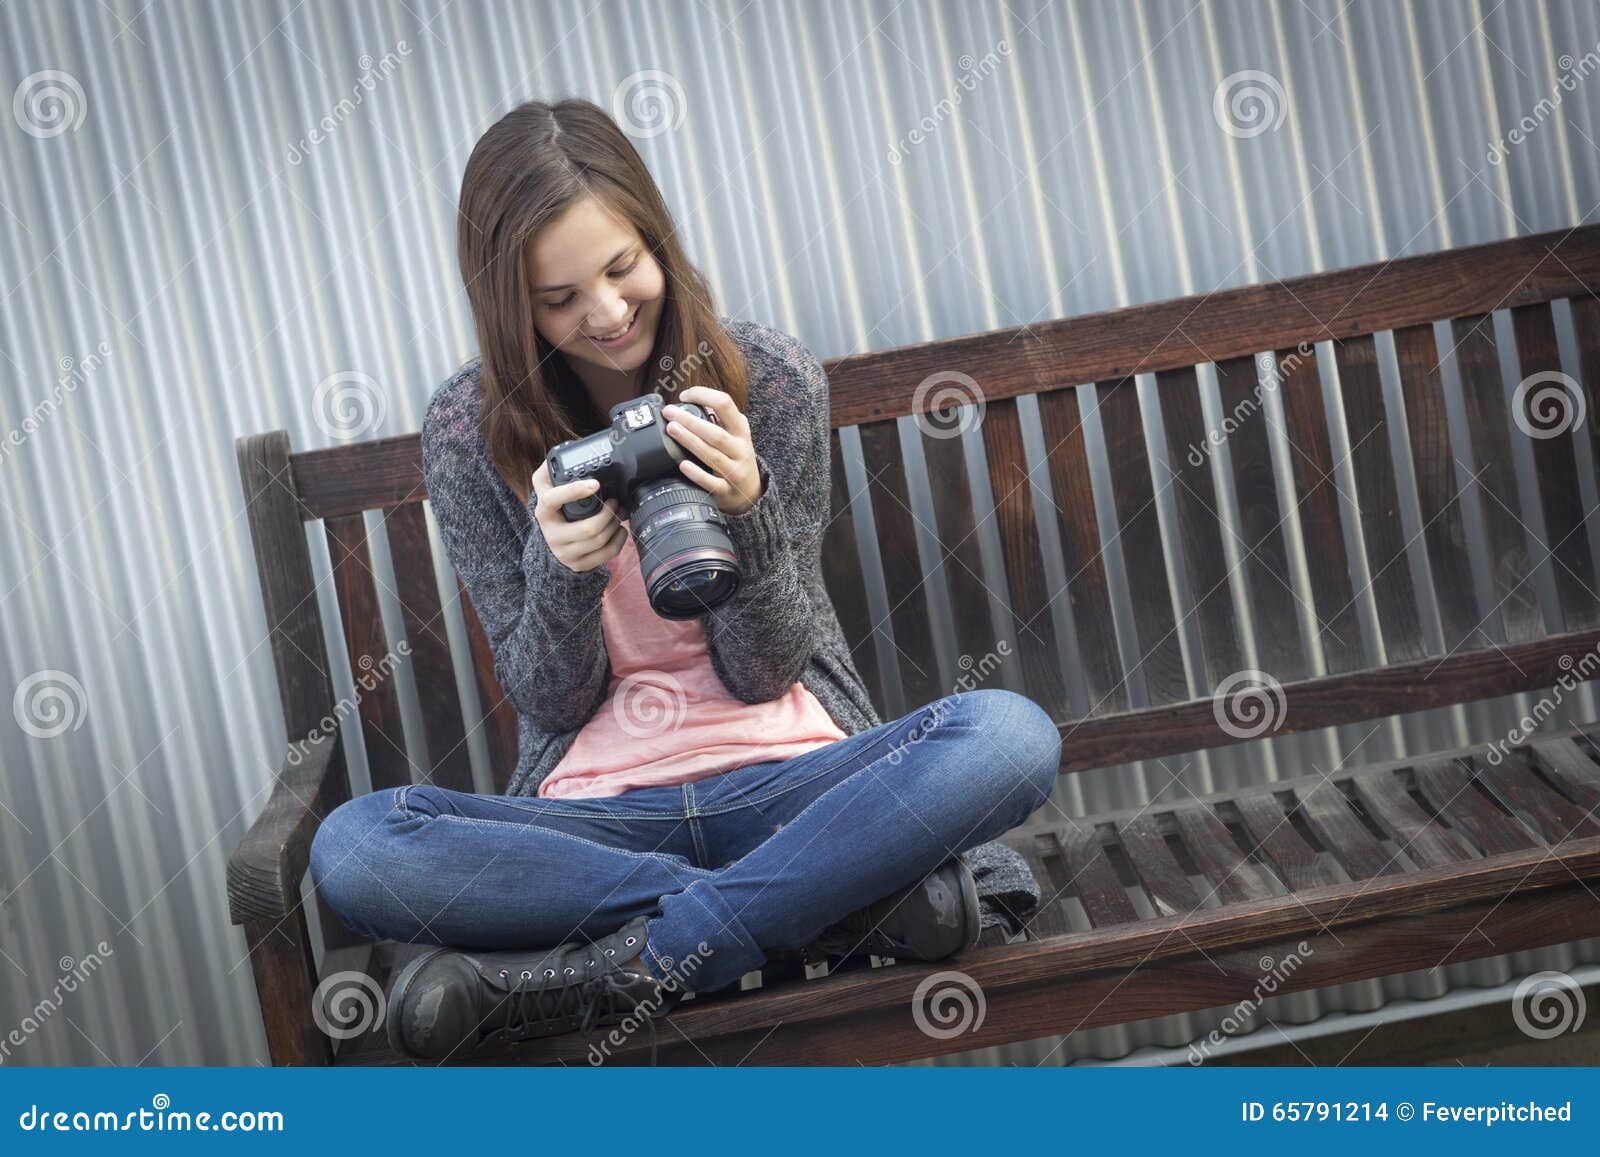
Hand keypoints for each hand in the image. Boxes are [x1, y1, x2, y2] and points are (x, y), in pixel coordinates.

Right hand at [530, 460, 627, 573]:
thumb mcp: (547, 487)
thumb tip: (569, 448)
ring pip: (599, 541)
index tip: (595, 484)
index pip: (554, 499)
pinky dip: (619, 540)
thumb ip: (552, 467)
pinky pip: (605, 555)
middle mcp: (551, 534)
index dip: (575, 491)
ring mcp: (564, 552)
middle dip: (609, 513)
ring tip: (619, 513)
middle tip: (616, 501)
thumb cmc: (555, 507)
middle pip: (588, 528)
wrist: (550, 541)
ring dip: (615, 524)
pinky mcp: (578, 564)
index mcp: (543, 510)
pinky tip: (619, 530)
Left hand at [662, 386, 762, 515]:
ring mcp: (735, 471)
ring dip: (690, 441)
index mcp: (741, 430)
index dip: (704, 395)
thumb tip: (692, 401)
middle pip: (716, 433)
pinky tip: (683, 465)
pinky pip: (711, 483)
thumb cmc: (737, 458)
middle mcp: (740, 450)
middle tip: (669, 412)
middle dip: (691, 421)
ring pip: (712, 455)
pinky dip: (697, 474)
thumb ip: (720, 418)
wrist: (751, 493)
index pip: (726, 405)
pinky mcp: (726, 490)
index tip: (684, 396)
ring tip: (671, 429)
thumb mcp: (736, 434)